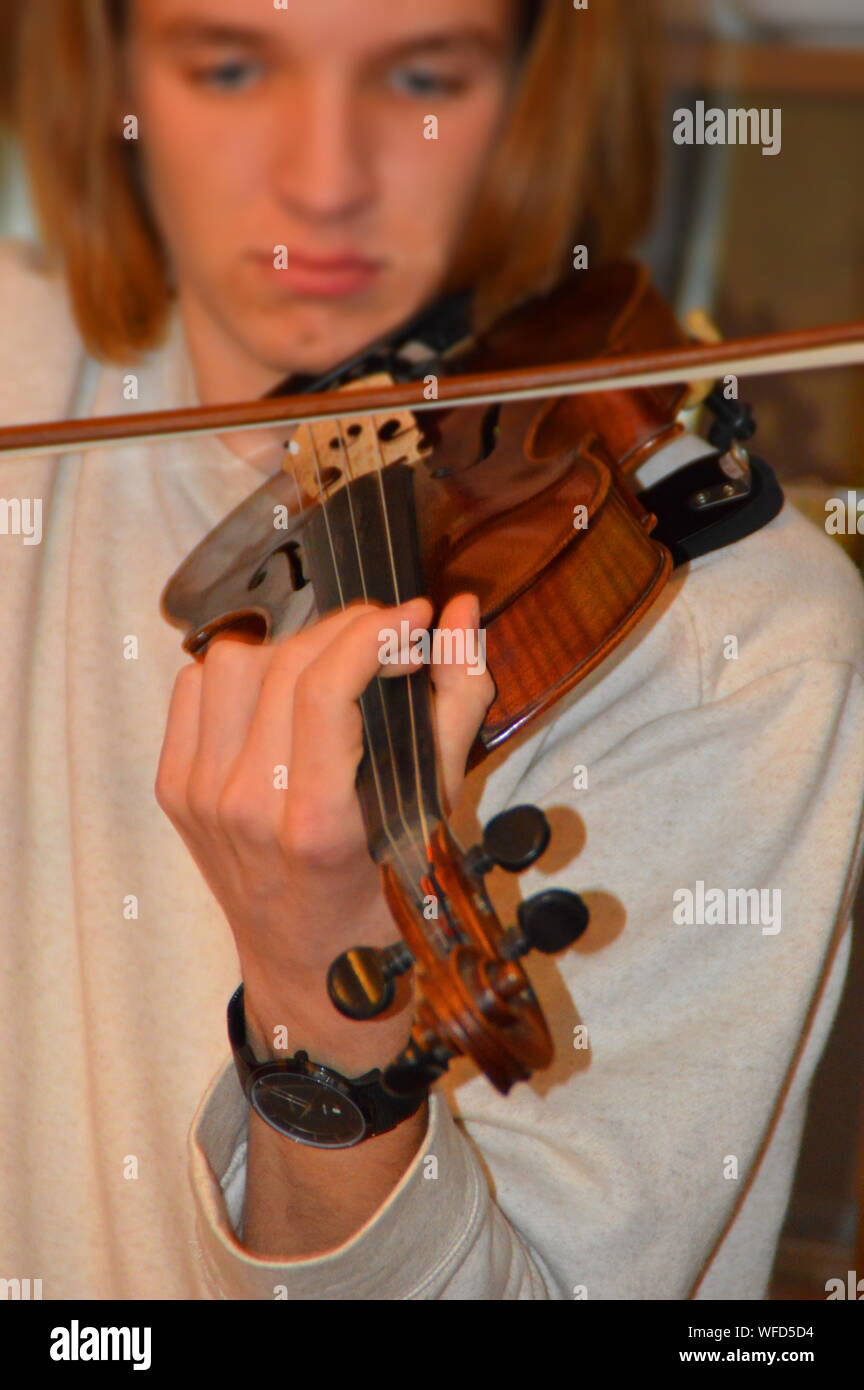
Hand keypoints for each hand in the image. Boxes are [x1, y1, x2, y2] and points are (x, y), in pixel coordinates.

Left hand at [155, 592, 493, 1067]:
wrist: (309, 967)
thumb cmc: (382, 894)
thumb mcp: (434, 809)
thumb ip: (455, 704)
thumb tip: (459, 617)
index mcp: (315, 823)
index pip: (325, 689)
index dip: (373, 632)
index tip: (411, 616)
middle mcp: (245, 808)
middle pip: (287, 665)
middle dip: (348, 630)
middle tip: (388, 636)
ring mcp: (200, 797)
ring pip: (235, 664)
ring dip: (293, 648)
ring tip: (333, 668)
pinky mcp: (174, 787)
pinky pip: (196, 687)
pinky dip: (242, 673)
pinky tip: (280, 694)